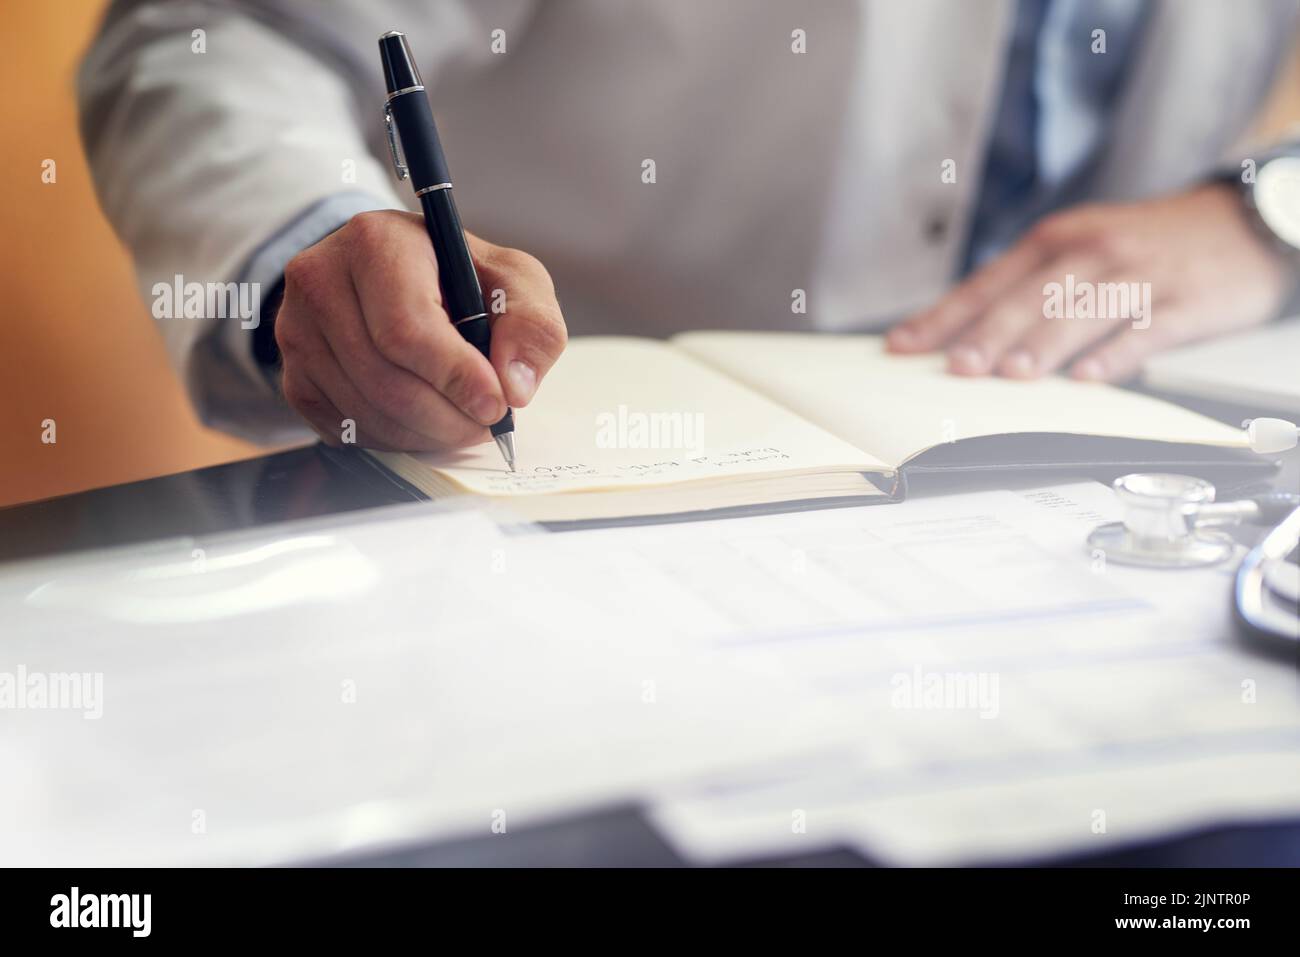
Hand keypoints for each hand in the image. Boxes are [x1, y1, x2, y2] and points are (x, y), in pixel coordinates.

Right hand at [275, 210, 565, 448]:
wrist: (397, 278)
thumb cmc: (459, 278)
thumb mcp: (512, 281)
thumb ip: (531, 325)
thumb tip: (514, 385)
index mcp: (375, 242)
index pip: (406, 329)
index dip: (455, 377)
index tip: (495, 404)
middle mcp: (320, 279)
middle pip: (384, 379)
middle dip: (446, 416)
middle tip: (485, 423)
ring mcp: (296, 329)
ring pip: (365, 411)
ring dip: (425, 434)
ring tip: (460, 421)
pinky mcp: (293, 374)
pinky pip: (345, 430)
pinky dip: (394, 440)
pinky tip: (422, 421)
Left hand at [886, 184, 1292, 380]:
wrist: (1238, 222)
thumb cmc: (1138, 248)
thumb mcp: (1078, 251)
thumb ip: (1025, 291)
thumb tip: (955, 339)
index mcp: (1054, 242)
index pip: (987, 284)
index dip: (944, 317)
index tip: (902, 347)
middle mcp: (1091, 253)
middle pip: (1031, 298)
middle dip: (989, 334)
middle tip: (956, 368)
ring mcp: (1139, 276)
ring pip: (1083, 312)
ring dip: (1044, 345)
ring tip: (1011, 376)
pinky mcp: (1185, 301)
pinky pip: (1147, 329)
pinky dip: (1118, 353)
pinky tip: (1091, 378)